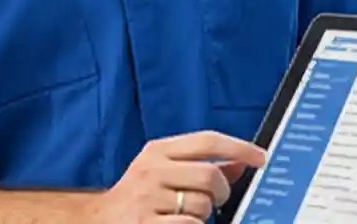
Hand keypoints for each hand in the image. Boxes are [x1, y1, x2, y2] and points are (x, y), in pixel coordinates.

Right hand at [83, 130, 266, 222]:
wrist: (95, 222)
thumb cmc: (137, 198)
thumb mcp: (163, 173)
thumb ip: (200, 166)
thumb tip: (241, 164)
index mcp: (157, 151)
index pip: (206, 140)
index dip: (239, 147)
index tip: (261, 158)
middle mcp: (150, 170)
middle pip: (210, 175)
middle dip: (221, 192)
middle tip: (215, 201)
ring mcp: (147, 199)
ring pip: (202, 205)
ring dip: (203, 217)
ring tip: (186, 217)